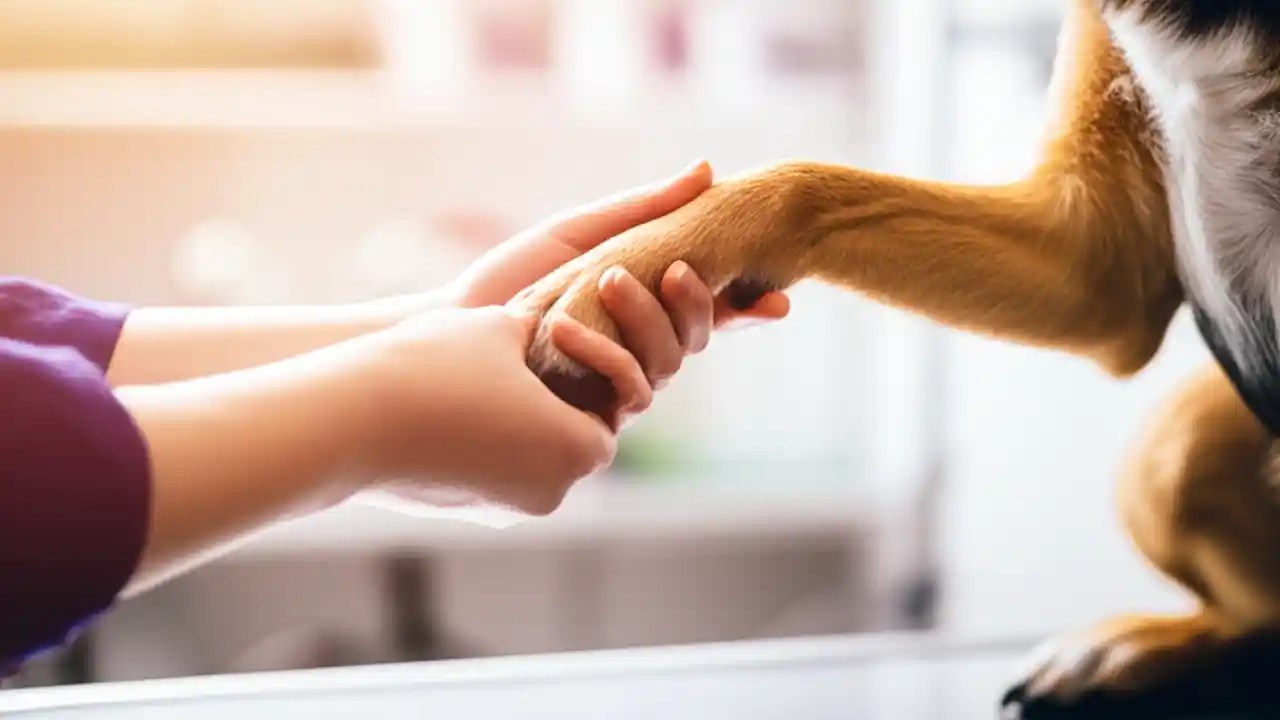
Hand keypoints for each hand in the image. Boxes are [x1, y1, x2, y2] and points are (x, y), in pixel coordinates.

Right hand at [359, 306, 652, 515]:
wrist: (348, 422)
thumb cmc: (435, 367)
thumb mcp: (500, 326)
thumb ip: (538, 329)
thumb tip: (546, 325)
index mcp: (577, 450)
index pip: (606, 416)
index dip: (589, 380)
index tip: (558, 350)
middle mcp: (552, 493)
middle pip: (572, 444)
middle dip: (555, 404)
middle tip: (526, 362)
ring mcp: (506, 511)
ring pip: (531, 460)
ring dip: (518, 425)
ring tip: (483, 381)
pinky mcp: (465, 514)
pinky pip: (492, 474)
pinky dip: (484, 445)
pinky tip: (452, 407)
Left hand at [450, 160, 789, 423]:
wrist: (454, 324)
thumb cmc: (513, 274)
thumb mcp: (582, 231)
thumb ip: (644, 209)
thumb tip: (708, 171)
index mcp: (646, 307)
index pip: (713, 310)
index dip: (749, 306)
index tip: (781, 297)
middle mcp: (639, 349)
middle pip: (697, 338)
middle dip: (696, 304)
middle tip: (674, 269)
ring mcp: (616, 384)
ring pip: (668, 366)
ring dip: (650, 323)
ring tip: (610, 278)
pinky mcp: (588, 414)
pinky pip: (626, 394)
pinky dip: (607, 359)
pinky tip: (571, 327)